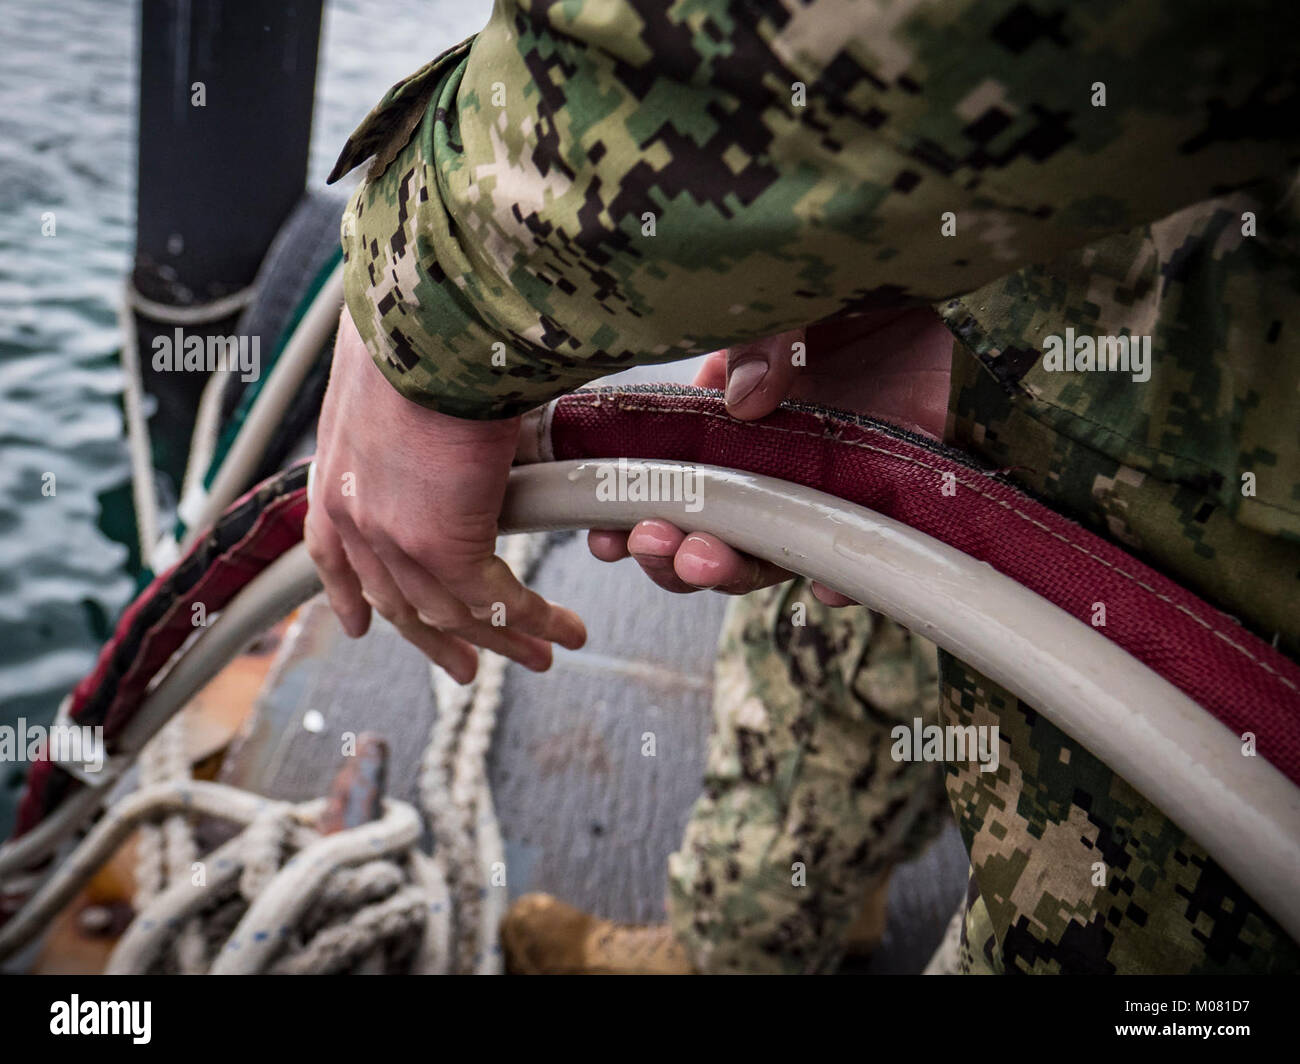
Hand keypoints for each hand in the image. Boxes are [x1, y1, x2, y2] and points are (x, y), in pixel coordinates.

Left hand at [306, 308, 585, 682]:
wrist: (425, 317)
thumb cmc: (417, 318)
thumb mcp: (396, 370)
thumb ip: (414, 404)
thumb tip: (458, 389)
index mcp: (335, 467)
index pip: (333, 552)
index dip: (351, 595)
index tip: (361, 623)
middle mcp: (353, 510)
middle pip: (395, 598)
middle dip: (434, 639)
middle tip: (461, 669)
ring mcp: (393, 534)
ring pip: (447, 611)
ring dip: (495, 640)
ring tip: (534, 657)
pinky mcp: (441, 544)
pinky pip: (494, 599)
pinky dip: (531, 620)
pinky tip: (558, 631)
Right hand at [587, 308, 952, 604]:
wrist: (951, 272)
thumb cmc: (859, 279)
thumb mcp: (791, 295)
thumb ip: (763, 341)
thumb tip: (739, 402)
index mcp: (733, 421)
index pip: (671, 480)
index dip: (631, 513)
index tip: (601, 532)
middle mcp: (774, 463)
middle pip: (714, 532)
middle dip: (672, 551)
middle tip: (652, 542)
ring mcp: (830, 486)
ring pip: (771, 553)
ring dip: (731, 568)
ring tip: (702, 562)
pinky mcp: (892, 500)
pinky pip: (865, 556)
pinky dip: (842, 578)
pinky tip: (825, 584)